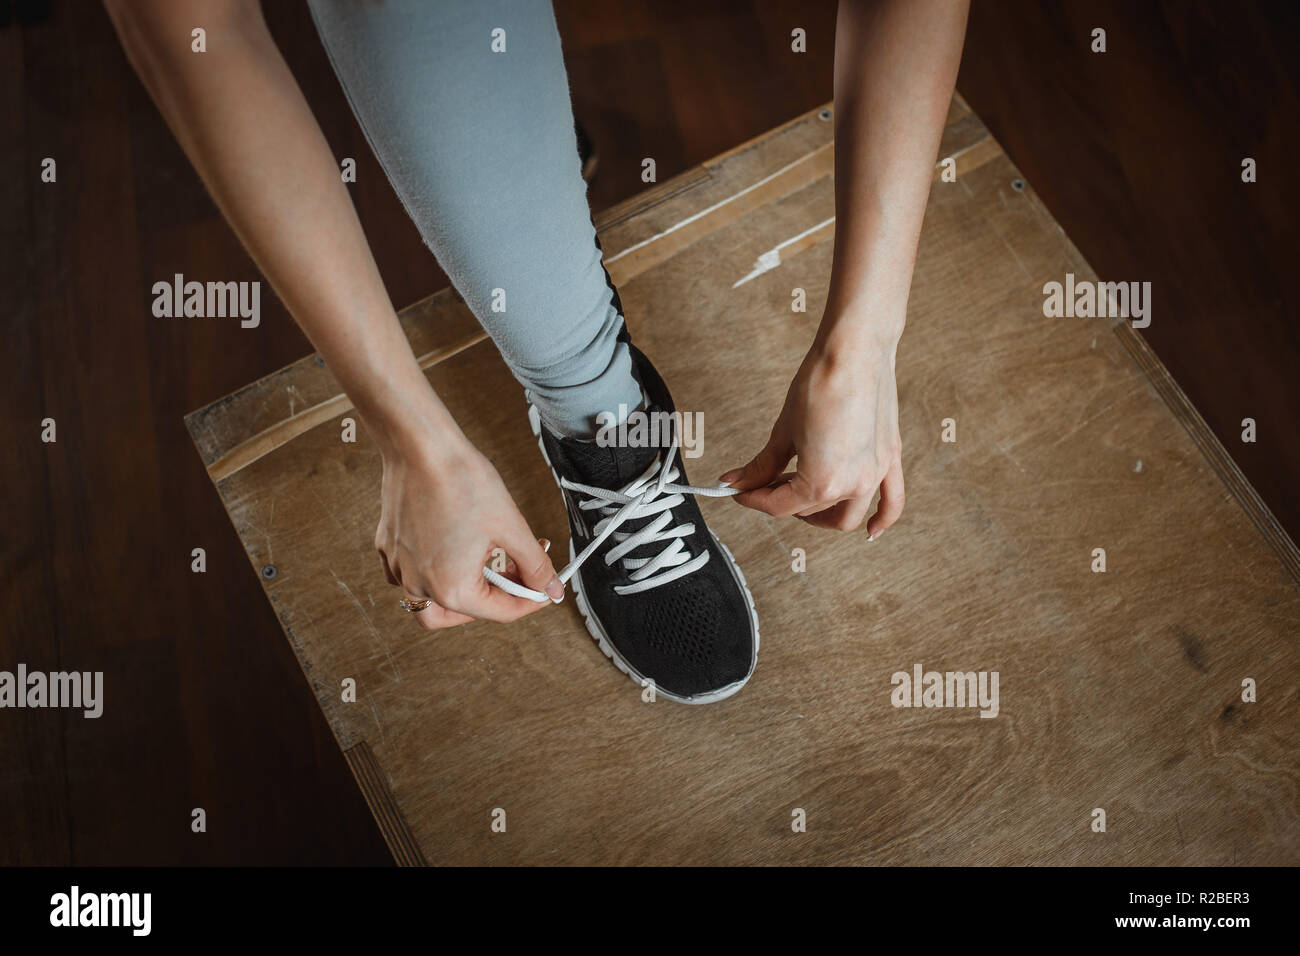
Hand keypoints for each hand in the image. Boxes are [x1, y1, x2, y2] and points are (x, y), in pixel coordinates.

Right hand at [375, 429, 563, 629]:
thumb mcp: (511, 527)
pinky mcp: (388, 546)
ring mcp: (399, 567)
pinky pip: (412, 575)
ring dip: (462, 589)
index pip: (501, 612)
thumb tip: (551, 588)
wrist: (421, 446)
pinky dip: (435, 572)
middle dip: (492, 601)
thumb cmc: (463, 482)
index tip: (546, 587)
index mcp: (452, 589)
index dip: (531, 600)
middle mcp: (419, 585)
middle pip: (461, 615)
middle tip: (515, 578)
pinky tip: (455, 547)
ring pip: (431, 599)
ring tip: (487, 562)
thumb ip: (535, 565)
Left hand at [721, 338, 903, 535]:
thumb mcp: (783, 431)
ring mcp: (875, 474)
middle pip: (810, 509)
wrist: (855, 352)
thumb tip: (737, 482)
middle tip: (765, 486)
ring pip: (847, 514)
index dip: (753, 499)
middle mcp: (852, 485)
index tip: (739, 491)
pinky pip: (892, 500)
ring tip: (802, 500)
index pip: (780, 505)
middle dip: (783, 502)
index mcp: (822, 481)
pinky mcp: (890, 458)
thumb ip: (763, 465)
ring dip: (822, 515)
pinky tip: (871, 532)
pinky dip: (882, 520)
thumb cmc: (819, 385)